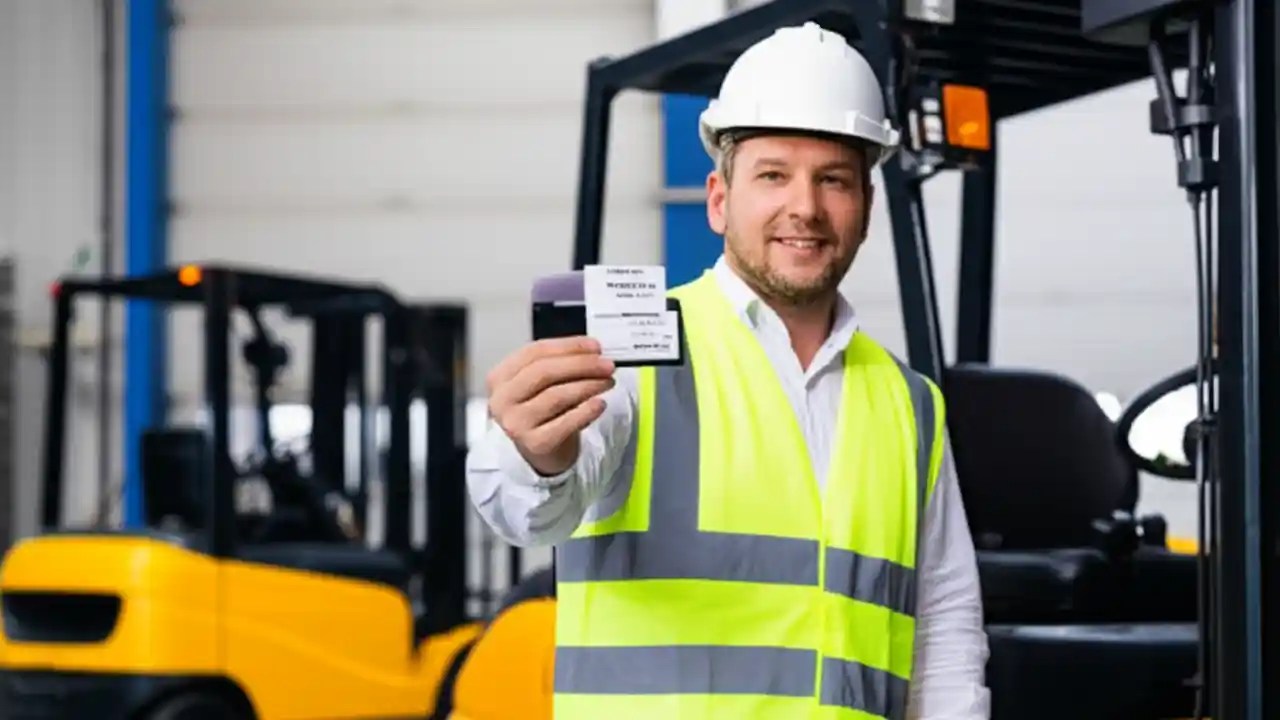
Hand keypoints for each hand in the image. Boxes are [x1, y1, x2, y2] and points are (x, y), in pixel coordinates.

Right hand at [486, 336, 615, 475]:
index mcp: (500, 376)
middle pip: (544, 372)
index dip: (568, 346)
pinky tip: (600, 403)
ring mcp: (516, 423)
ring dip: (588, 385)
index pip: (535, 352)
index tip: (595, 347)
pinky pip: (566, 422)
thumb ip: (561, 363)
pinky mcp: (534, 443)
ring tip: (608, 382)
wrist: (540, 450)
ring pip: (556, 395)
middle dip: (581, 365)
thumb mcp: (542, 383)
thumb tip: (592, 352)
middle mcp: (502, 399)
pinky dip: (586, 411)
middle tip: (607, 365)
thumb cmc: (542, 411)